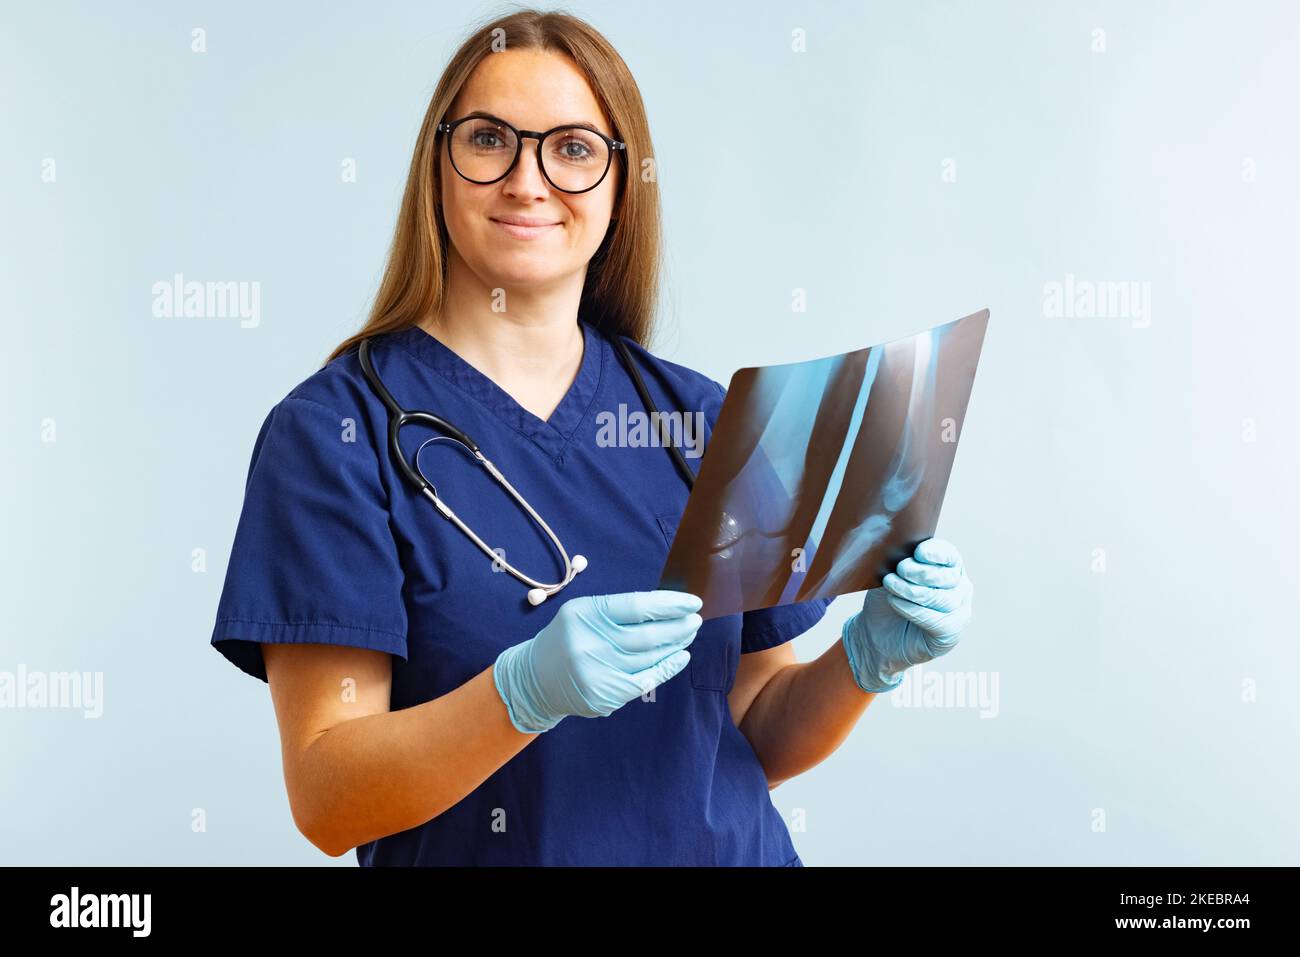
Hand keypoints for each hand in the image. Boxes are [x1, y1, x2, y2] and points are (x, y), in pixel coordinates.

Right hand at [493, 590, 702, 732]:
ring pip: (650, 657)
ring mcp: (598, 673)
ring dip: (676, 644)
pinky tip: (680, 656)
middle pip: (648, 634)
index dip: (670, 604)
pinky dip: (667, 667)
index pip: (637, 606)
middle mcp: (590, 643)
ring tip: (688, 633)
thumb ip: (619, 609)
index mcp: (585, 614)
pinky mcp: (605, 696)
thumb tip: (667, 607)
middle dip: (679, 626)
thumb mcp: (584, 612)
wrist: (537, 678)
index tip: (692, 602)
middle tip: (695, 619)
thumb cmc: (569, 638)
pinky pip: (646, 680)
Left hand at [841, 538, 972, 692]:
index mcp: (948, 567)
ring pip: (941, 598)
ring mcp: (958, 611)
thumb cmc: (887, 597)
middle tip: (897, 571)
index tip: (918, 552)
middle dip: (919, 572)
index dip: (936, 552)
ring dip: (911, 591)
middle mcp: (959, 587)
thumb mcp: (891, 572)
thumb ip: (901, 559)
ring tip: (890, 585)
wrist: (877, 632)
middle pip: (946, 576)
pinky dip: (913, 610)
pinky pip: (937, 621)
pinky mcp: (951, 633)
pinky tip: (895, 602)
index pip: (949, 555)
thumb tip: (900, 547)